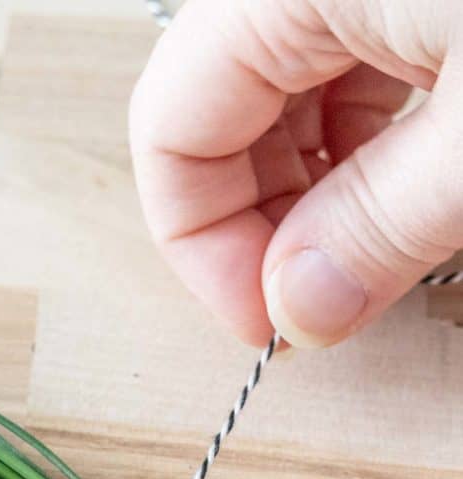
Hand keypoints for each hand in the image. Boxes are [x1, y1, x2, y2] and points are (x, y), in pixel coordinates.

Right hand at [130, 0, 462, 347]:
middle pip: (216, 115)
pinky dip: (359, 142)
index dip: (201, 247)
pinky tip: (397, 185)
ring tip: (361, 251)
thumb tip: (301, 306)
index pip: (170, 127)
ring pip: (279, 97)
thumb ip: (381, 217)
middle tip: (315, 298)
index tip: (262, 321)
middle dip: (256, 223)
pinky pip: (345, 68)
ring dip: (308, 190)